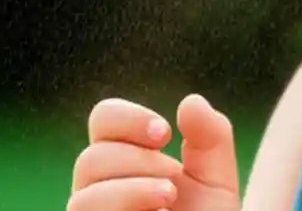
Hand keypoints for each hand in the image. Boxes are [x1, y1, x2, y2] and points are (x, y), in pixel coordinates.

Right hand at [70, 95, 239, 210]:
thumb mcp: (218, 182)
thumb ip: (211, 138)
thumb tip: (190, 101)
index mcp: (126, 163)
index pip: (103, 121)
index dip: (127, 118)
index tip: (165, 133)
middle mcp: (100, 192)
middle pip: (90, 159)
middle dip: (136, 161)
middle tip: (172, 180)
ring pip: (82, 197)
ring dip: (130, 190)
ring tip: (168, 197)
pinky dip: (121, 209)